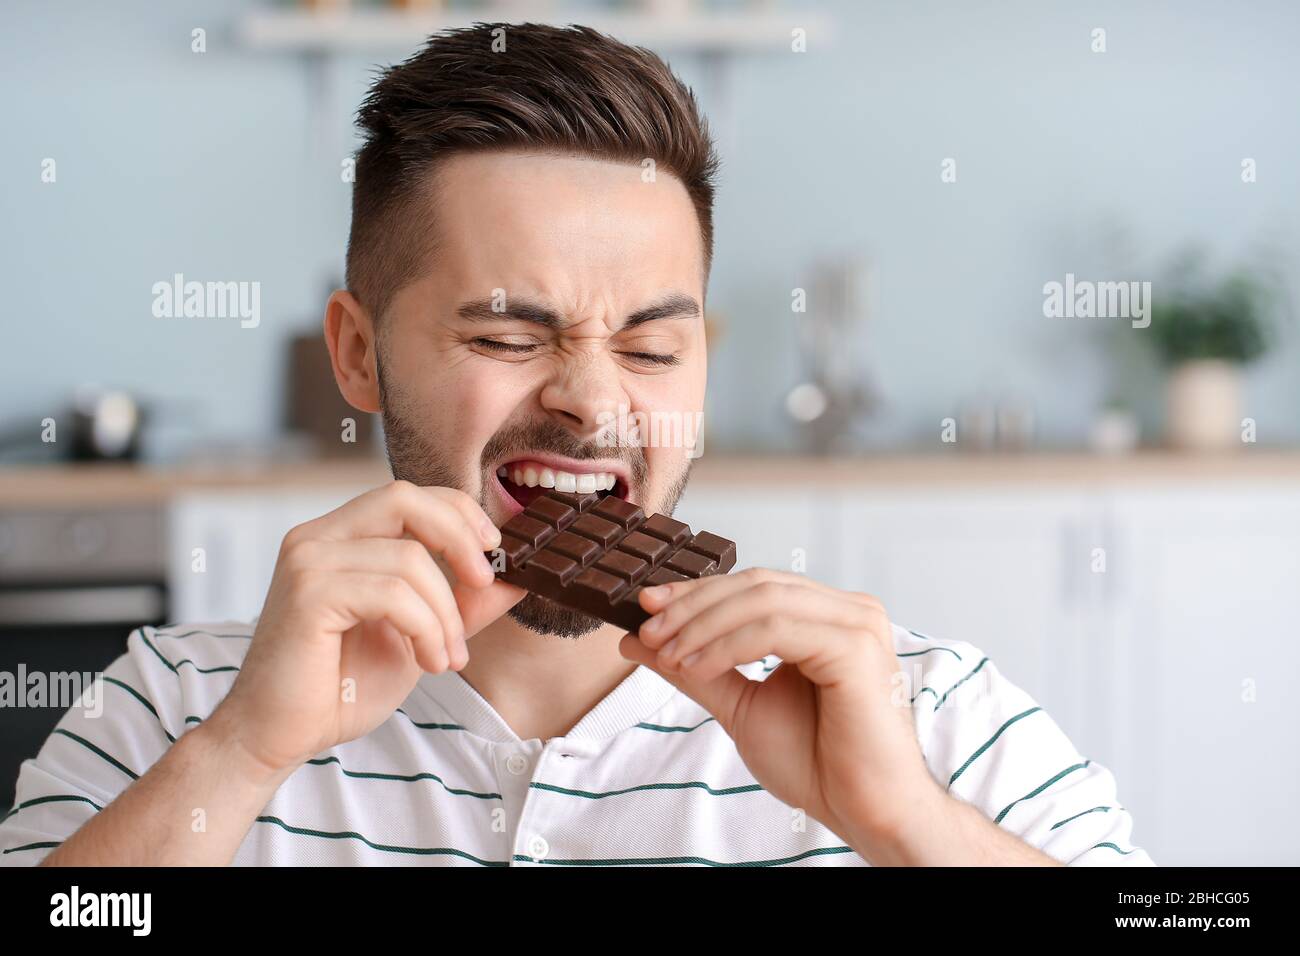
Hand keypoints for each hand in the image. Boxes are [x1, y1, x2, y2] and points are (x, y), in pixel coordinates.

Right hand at [210, 480, 524, 776]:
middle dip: (458, 536)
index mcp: (339, 537)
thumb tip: (516, 576)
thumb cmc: (340, 687)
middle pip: (404, 498)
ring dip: (445, 613)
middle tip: (483, 582)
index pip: (407, 494)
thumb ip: (462, 604)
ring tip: (448, 657)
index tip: (493, 550)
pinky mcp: (307, 593)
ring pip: (409, 558)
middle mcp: (316, 537)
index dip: (458, 511)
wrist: (278, 736)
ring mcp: (307, 560)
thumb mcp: (419, 635)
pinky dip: (425, 628)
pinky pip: (393, 594)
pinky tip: (427, 662)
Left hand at [620, 568, 943, 854]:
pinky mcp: (855, 647)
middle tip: (647, 630)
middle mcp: (848, 611)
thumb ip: (697, 667)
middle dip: (693, 605)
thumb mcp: (741, 705)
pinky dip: (728, 644)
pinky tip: (697, 665)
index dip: (696, 592)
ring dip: (703, 624)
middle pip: (756, 584)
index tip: (645, 608)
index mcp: (827, 617)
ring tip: (667, 654)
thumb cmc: (818, 763)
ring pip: (763, 600)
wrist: (862, 811)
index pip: (753, 586)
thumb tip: (640, 640)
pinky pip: (776, 630)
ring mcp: (857, 624)